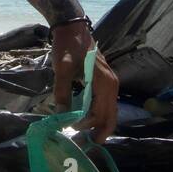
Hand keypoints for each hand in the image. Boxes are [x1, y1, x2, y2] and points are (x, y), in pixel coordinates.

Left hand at [50, 21, 118, 143]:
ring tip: (89, 134)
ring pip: (110, 109)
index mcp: (104, 82)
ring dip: (101, 122)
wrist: (73, 28)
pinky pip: (106, 102)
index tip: (71, 127)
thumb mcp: (63, 68)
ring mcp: (110, 82)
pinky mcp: (105, 81)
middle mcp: (112, 84)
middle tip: (90, 143)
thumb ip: (62, 91)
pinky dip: (100, 113)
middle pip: (111, 114)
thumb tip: (60, 114)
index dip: (88, 124)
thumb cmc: (69, 46)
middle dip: (101, 130)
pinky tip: (89, 119)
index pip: (101, 112)